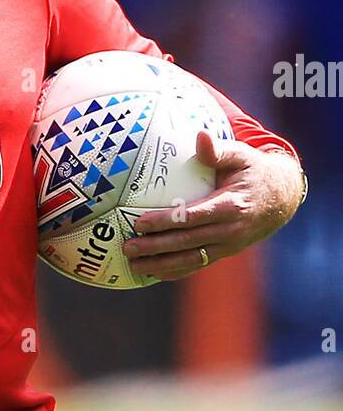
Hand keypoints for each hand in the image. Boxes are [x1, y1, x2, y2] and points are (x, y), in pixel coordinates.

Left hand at [122, 131, 304, 281]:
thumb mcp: (242, 156)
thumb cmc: (254, 172)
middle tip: (128, 247)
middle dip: (156, 247)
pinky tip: (153, 273)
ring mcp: (228, 245)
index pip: (192, 217)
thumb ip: (219, 150)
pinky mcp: (224, 252)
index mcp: (231, 206)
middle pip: (187, 242)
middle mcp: (229, 231)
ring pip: (191, 259)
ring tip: (134, 264)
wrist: (282, 198)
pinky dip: (176, 271)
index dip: (165, 221)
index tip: (140, 223)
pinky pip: (198, 264)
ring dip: (161, 264)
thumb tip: (201, 137)